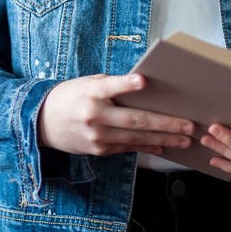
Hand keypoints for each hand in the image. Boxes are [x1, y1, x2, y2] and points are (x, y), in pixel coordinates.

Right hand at [38, 73, 194, 157]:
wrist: (42, 122)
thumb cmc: (71, 96)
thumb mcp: (88, 84)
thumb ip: (112, 86)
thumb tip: (144, 87)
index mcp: (91, 93)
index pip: (111, 86)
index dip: (126, 84)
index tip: (143, 81)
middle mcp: (94, 116)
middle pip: (135, 120)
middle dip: (165, 124)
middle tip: (188, 125)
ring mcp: (97, 136)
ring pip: (136, 138)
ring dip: (163, 139)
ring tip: (184, 140)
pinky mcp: (99, 149)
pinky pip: (127, 148)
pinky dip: (147, 147)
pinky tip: (163, 147)